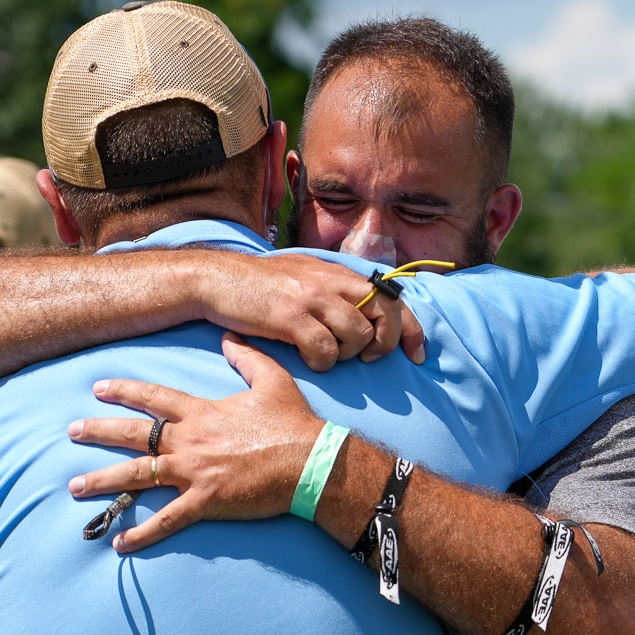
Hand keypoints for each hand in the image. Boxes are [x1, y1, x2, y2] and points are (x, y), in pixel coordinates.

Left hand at [67, 334, 326, 553]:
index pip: (153, 398)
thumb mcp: (272, 380)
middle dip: (98, 432)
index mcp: (202, 412)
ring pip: (139, 475)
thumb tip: (229, 337)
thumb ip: (247, 357)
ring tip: (76, 486)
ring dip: (104, 481)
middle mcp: (190, 440)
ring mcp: (195, 472)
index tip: (98, 389)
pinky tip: (119, 543)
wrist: (312, 462)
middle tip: (71, 431)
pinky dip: (142, 534)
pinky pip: (167, 520)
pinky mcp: (206, 502)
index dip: (124, 391)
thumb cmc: (294, 423)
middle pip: (134, 435)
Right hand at [200, 256, 424, 370]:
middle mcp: (331, 281)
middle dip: (384, 344)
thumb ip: (335, 289)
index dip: (411, 329)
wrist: (217, 281)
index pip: (392, 297)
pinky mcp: (291, 317)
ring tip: (327, 354)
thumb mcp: (305, 276)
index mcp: (339, 272)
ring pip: (358, 336)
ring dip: (348, 355)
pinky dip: (322, 363)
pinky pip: (325, 350)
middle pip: (385, 314)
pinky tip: (308, 360)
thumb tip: (366, 311)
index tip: (416, 355)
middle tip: (367, 359)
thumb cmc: (261, 285)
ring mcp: (312, 298)